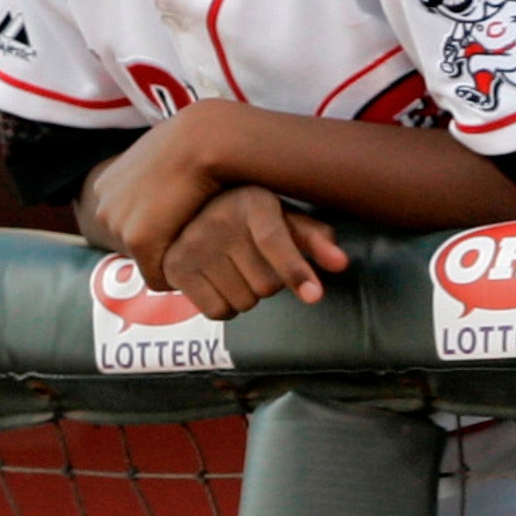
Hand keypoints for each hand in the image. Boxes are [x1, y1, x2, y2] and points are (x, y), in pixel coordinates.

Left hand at [82, 99, 247, 292]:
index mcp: (107, 186)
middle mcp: (103, 205)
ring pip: (147, 265)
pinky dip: (182, 275)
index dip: (163, 232)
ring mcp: (117, 223)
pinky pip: (160, 279)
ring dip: (173, 260)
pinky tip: (202, 252)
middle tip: (195, 236)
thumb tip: (173, 196)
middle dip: (164, 249)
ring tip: (201, 242)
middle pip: (135, 251)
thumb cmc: (198, 145)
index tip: (186, 220)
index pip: (131, 229)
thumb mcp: (167, 162)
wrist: (206, 138)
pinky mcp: (138, 239)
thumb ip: (159, 184)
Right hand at [159, 186, 349, 320]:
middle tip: (256, 261)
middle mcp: (218, 220)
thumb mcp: (285, 219)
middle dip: (270, 282)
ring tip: (235, 268)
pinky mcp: (174, 267)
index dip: (295, 270)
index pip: (274, 241)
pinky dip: (225, 306)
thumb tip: (341, 263)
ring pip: (244, 301)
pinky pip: (218, 312)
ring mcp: (192, 244)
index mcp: (253, 203)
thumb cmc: (251, 217)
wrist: (189, 211)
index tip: (314, 296)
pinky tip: (219, 281)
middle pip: (266, 285)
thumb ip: (315, 239)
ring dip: (248, 295)